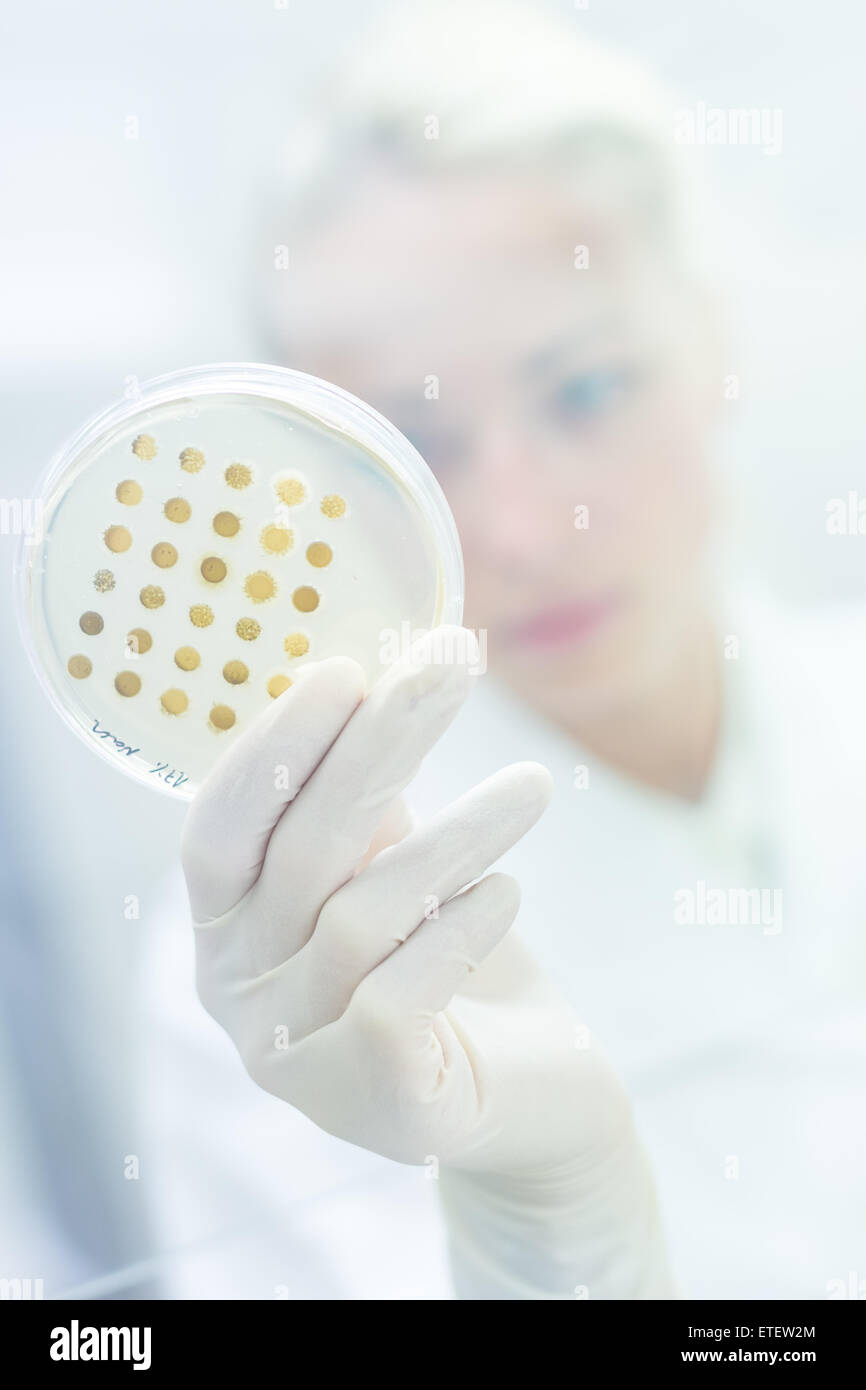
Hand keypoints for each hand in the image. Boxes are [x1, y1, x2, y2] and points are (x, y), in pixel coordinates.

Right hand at [181, 628, 629, 1172]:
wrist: (533, 1095)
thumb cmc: (450, 962)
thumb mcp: (393, 871)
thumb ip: (364, 808)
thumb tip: (373, 683)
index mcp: (227, 930)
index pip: (220, 828)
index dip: (274, 746)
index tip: (345, 669)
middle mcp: (239, 996)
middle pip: (300, 854)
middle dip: (378, 747)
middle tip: (448, 667)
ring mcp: (296, 1059)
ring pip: (363, 916)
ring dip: (458, 835)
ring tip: (532, 786)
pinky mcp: (372, 1103)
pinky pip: (404, 992)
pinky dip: (461, 930)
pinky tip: (508, 894)